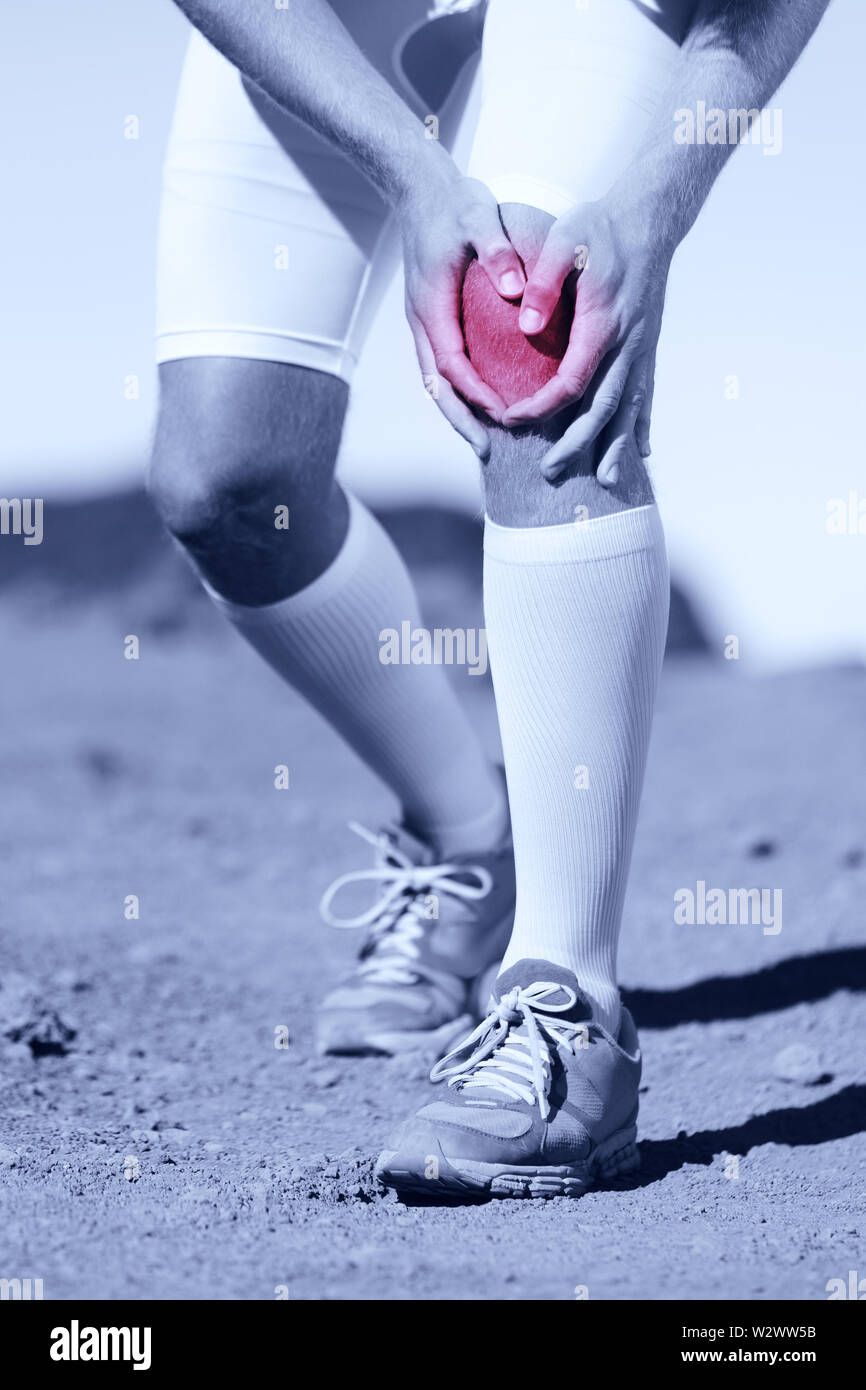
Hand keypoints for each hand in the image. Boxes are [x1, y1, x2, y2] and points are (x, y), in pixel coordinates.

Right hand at [397, 160, 525, 459]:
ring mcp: (423, 321)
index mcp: (432, 303)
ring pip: (436, 381)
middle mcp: (422, 319)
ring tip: (484, 441)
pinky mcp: (430, 318)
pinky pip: (442, 366)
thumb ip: (496, 250)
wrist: (420, 187)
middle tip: (488, 452)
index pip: (453, 364)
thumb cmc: (453, 201)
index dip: (477, 394)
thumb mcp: (478, 217)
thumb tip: (512, 289)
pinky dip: (457, 392)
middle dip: (461, 421)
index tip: (503, 415)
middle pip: (438, 386)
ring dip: (457, 413)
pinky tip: (480, 406)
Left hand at [502, 198, 672, 483]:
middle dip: (577, 443)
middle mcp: (627, 342)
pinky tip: (640, 454)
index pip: (570, 381)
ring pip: (629, 408)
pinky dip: (640, 426)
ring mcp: (642, 347)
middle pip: (602, 406)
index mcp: (602, 321)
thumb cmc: (599, 226)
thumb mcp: (564, 241)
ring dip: (616, 447)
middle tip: (549, 473)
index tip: (510, 420)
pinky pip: (645, 394)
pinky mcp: (647, 345)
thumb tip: (527, 328)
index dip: (541, 407)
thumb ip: (543, 283)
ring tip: (605, 484)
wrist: (650, 216)